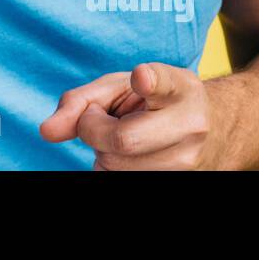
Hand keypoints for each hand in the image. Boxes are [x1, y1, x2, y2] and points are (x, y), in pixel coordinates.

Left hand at [39, 62, 230, 169]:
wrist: (211, 129)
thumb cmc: (153, 102)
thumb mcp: (120, 87)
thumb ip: (79, 102)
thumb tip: (46, 132)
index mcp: (177, 87)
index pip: (163, 83)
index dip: (150, 81)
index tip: (141, 77)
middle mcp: (191, 124)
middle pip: (123, 140)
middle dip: (94, 131)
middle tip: (99, 119)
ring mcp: (190, 160)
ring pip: (120, 168)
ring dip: (103, 154)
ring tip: (121, 135)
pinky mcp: (181, 182)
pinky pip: (124, 181)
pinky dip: (113, 168)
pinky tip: (129, 155)